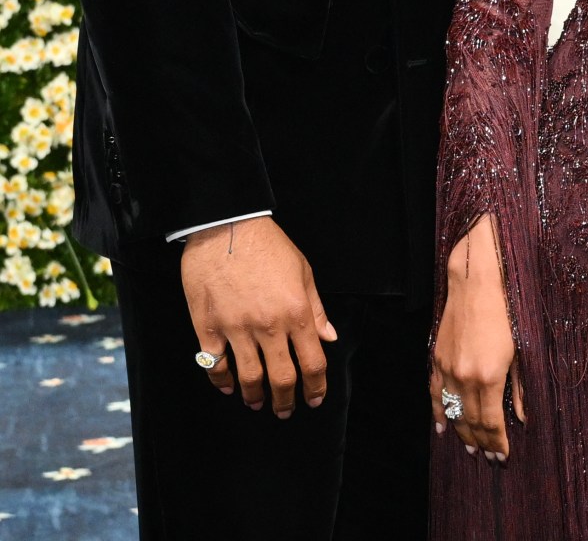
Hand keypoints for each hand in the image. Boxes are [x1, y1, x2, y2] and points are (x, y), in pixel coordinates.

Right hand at [180, 215, 336, 416]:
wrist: (226, 226)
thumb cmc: (268, 246)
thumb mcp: (303, 270)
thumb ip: (316, 308)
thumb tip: (328, 337)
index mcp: (296, 312)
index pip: (313, 362)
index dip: (316, 387)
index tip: (314, 399)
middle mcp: (269, 326)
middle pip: (282, 378)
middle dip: (285, 401)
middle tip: (284, 410)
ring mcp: (237, 329)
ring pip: (248, 378)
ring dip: (254, 396)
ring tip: (256, 402)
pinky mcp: (208, 328)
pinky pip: (215, 365)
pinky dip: (221, 381)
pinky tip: (227, 386)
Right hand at [430, 214, 524, 461]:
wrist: (477, 281)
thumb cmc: (506, 311)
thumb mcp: (521, 351)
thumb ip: (520, 388)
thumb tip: (522, 418)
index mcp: (489, 377)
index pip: (491, 423)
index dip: (497, 443)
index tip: (503, 457)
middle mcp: (465, 376)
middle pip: (471, 421)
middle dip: (481, 443)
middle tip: (489, 458)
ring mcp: (448, 367)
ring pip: (453, 411)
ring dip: (462, 432)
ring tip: (471, 449)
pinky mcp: (437, 357)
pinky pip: (435, 392)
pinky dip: (438, 412)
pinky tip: (441, 427)